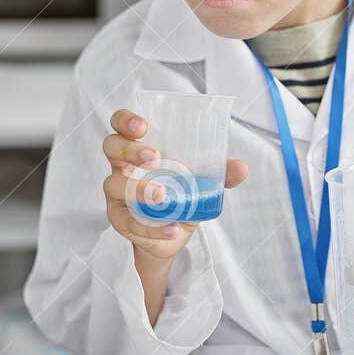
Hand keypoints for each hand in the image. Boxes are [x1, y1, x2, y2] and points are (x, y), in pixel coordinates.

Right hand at [101, 108, 247, 262]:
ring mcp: (117, 194)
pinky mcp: (120, 219)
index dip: (125, 120)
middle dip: (130, 148)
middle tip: (154, 155)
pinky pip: (130, 221)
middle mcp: (122, 166)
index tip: (143, 126)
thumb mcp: (201, 182)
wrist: (172, 233)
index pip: (121, 125)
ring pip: (115, 185)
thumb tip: (241, 167)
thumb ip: (220, 173)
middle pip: (111, 147)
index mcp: (139, 148)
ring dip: (139, 189)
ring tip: (163, 195)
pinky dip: (152, 227)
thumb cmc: (181, 195)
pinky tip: (172, 228)